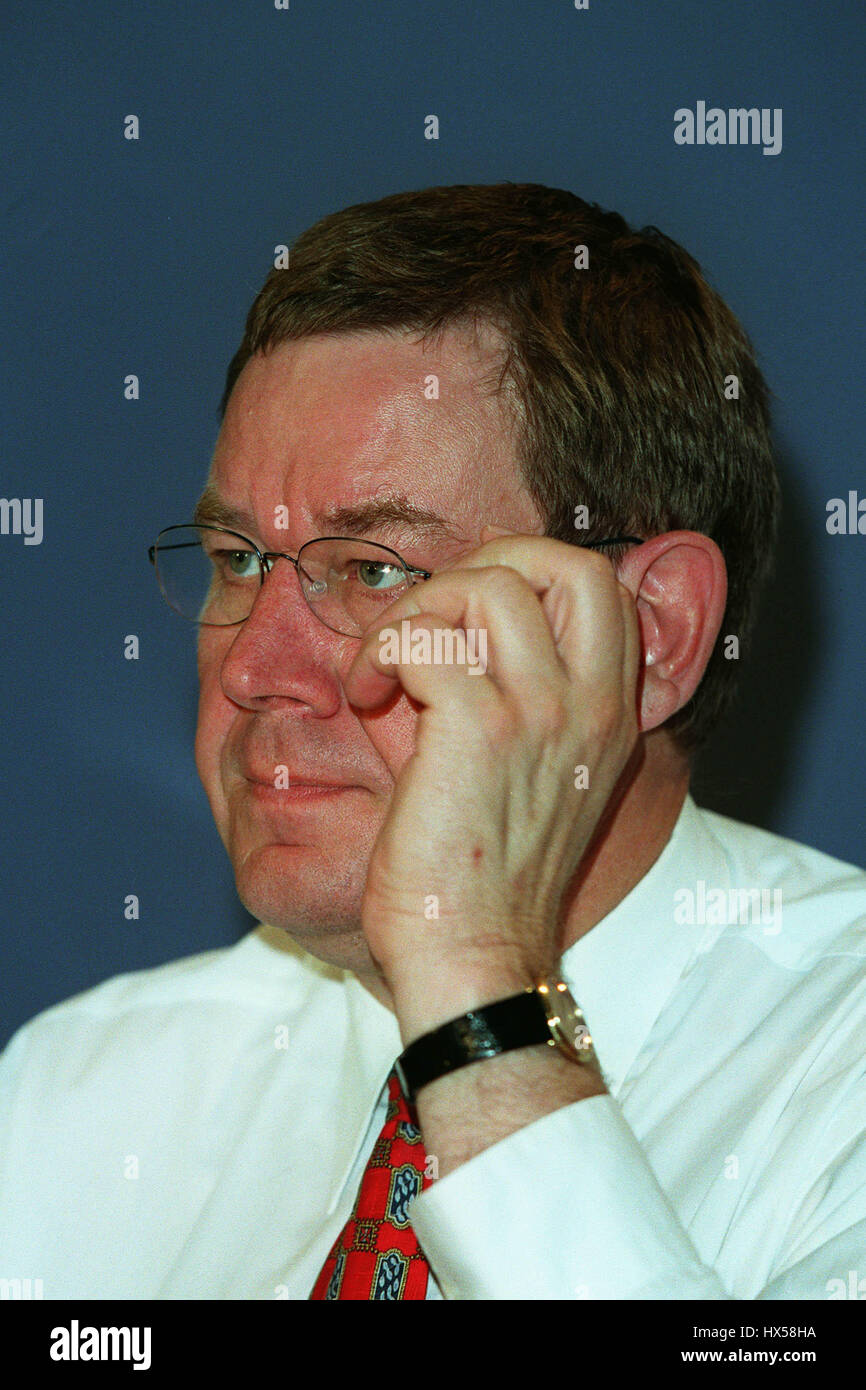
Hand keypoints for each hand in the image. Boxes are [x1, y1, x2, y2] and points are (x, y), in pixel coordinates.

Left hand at [342, 530, 640, 1038]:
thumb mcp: (533, 780)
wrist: (473, 959)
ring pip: (490, 583)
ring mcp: (542, 714)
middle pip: (565, 562)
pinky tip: (369, 696)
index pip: (602, 587)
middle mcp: (590, 706)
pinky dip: (384, 651)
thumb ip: (524, 700)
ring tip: (389, 667)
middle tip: (431, 620)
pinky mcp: (478, 730)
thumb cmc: (481, 877)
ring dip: (420, 609)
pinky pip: (427, 637)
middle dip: (485, 563)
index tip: (467, 611)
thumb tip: (461, 624)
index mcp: (609, 716)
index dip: (528, 572)